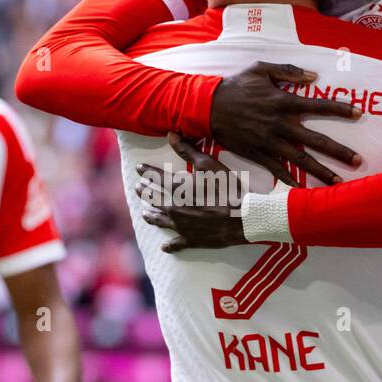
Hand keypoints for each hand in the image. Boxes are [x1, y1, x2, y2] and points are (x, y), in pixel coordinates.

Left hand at [136, 135, 249, 251]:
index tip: (138, 168)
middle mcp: (174, 207)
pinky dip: (169, 245)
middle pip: (153, 199)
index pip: (156, 177)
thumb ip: (188, 151)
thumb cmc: (227, 189)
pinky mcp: (191, 240)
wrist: (243, 217)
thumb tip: (170, 135)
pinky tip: (164, 246)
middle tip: (138, 188)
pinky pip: (176, 244)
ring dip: (150, 216)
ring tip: (144, 213)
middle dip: (145, 192)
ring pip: (160, 221)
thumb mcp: (209, 165)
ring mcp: (181, 226)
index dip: (146, 171)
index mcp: (178, 188)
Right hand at [209, 61, 361, 185]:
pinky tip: (304, 191)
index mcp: (283, 101)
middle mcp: (280, 124)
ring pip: (301, 160)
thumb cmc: (236, 86)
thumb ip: (288, 71)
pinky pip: (278, 170)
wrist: (208, 107)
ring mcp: (269, 142)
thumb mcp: (260, 69)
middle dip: (338, 151)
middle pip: (315, 140)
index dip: (340, 109)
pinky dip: (291, 181)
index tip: (358, 114)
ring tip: (339, 181)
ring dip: (321, 171)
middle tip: (358, 160)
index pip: (319, 106)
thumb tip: (313, 75)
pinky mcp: (258, 154)